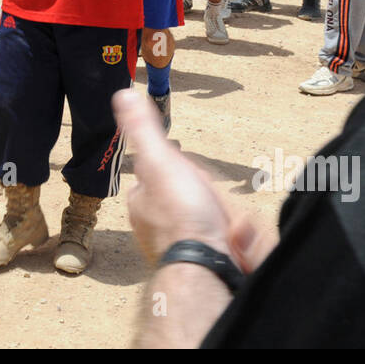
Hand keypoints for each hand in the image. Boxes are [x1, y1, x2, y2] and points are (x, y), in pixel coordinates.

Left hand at [115, 88, 273, 270]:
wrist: (207, 269)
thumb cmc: (182, 216)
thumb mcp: (160, 160)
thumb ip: (143, 130)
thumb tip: (124, 93)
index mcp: (143, 201)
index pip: (170, 173)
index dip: (190, 172)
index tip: (196, 179)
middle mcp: (157, 228)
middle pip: (200, 198)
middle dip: (217, 202)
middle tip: (216, 210)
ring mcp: (181, 248)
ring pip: (218, 222)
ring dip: (232, 222)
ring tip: (228, 231)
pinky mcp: (206, 266)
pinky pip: (231, 245)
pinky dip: (240, 243)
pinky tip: (234, 246)